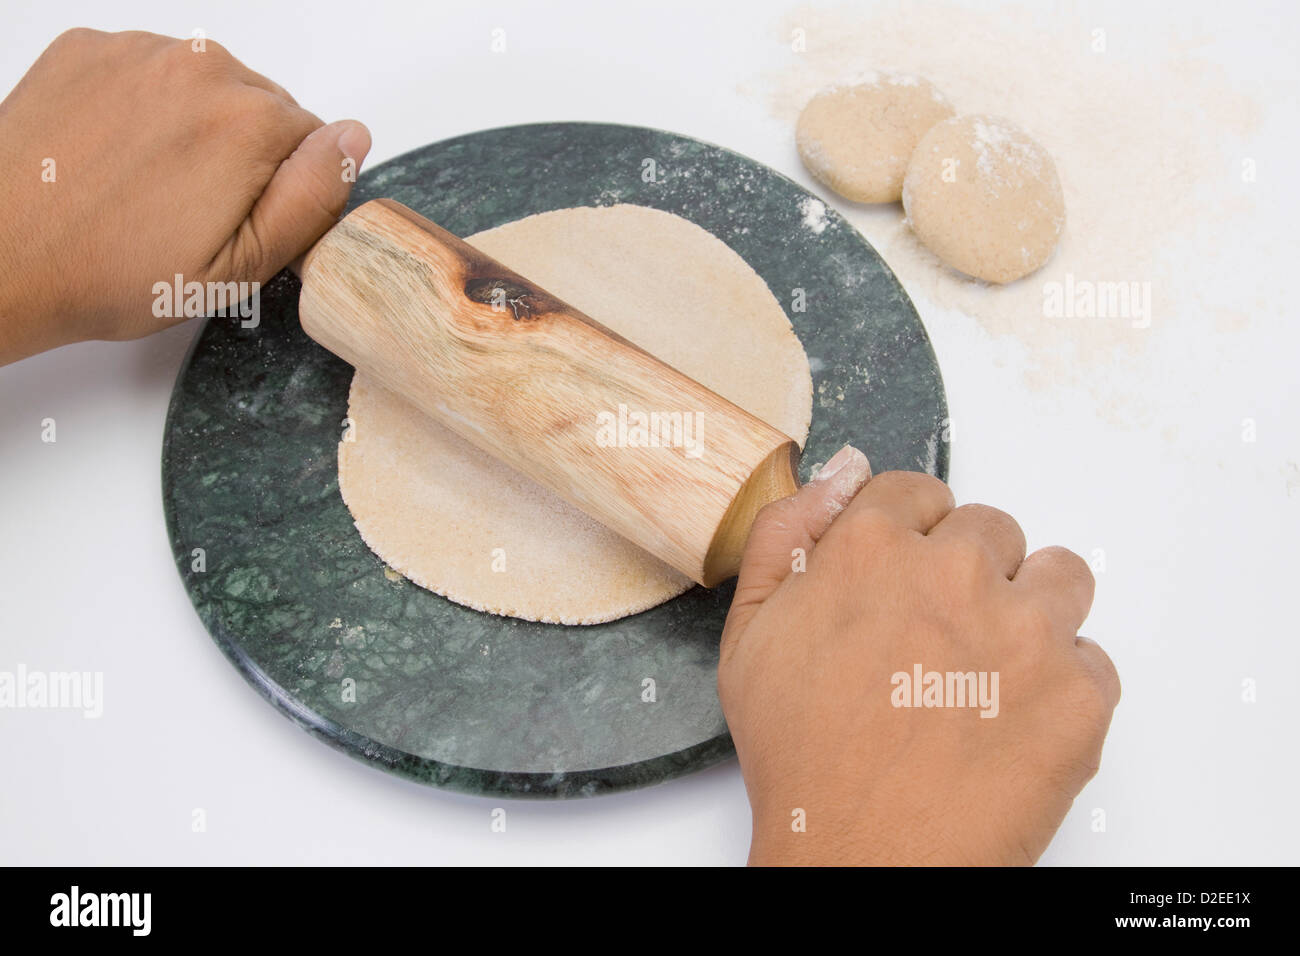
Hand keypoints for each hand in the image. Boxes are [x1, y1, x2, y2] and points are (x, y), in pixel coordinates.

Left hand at [0, 29, 369, 363]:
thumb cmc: (108, 271)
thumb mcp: (239, 266)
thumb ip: (310, 199)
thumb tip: (353, 140)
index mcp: (249, 121)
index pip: (315, 141)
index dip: (285, 191)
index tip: (241, 224)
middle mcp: (199, 67)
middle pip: (261, 108)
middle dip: (244, 157)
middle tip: (193, 214)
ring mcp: (138, 51)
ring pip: (205, 88)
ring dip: (193, 131)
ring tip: (149, 188)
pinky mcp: (90, 50)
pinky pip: (148, 73)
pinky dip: (143, 109)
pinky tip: (115, 158)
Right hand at [720, 447, 1119, 864]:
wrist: (862, 860)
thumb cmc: (801, 758)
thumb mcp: (750, 634)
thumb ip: (784, 536)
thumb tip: (841, 472)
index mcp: (872, 549)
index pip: (918, 493)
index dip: (909, 539)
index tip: (906, 580)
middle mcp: (956, 573)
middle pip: (990, 529)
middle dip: (968, 573)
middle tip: (940, 642)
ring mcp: (1027, 631)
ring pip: (1059, 576)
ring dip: (1031, 611)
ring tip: (992, 672)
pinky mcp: (1080, 692)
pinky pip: (1093, 659)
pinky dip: (1062, 687)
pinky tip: (1012, 723)